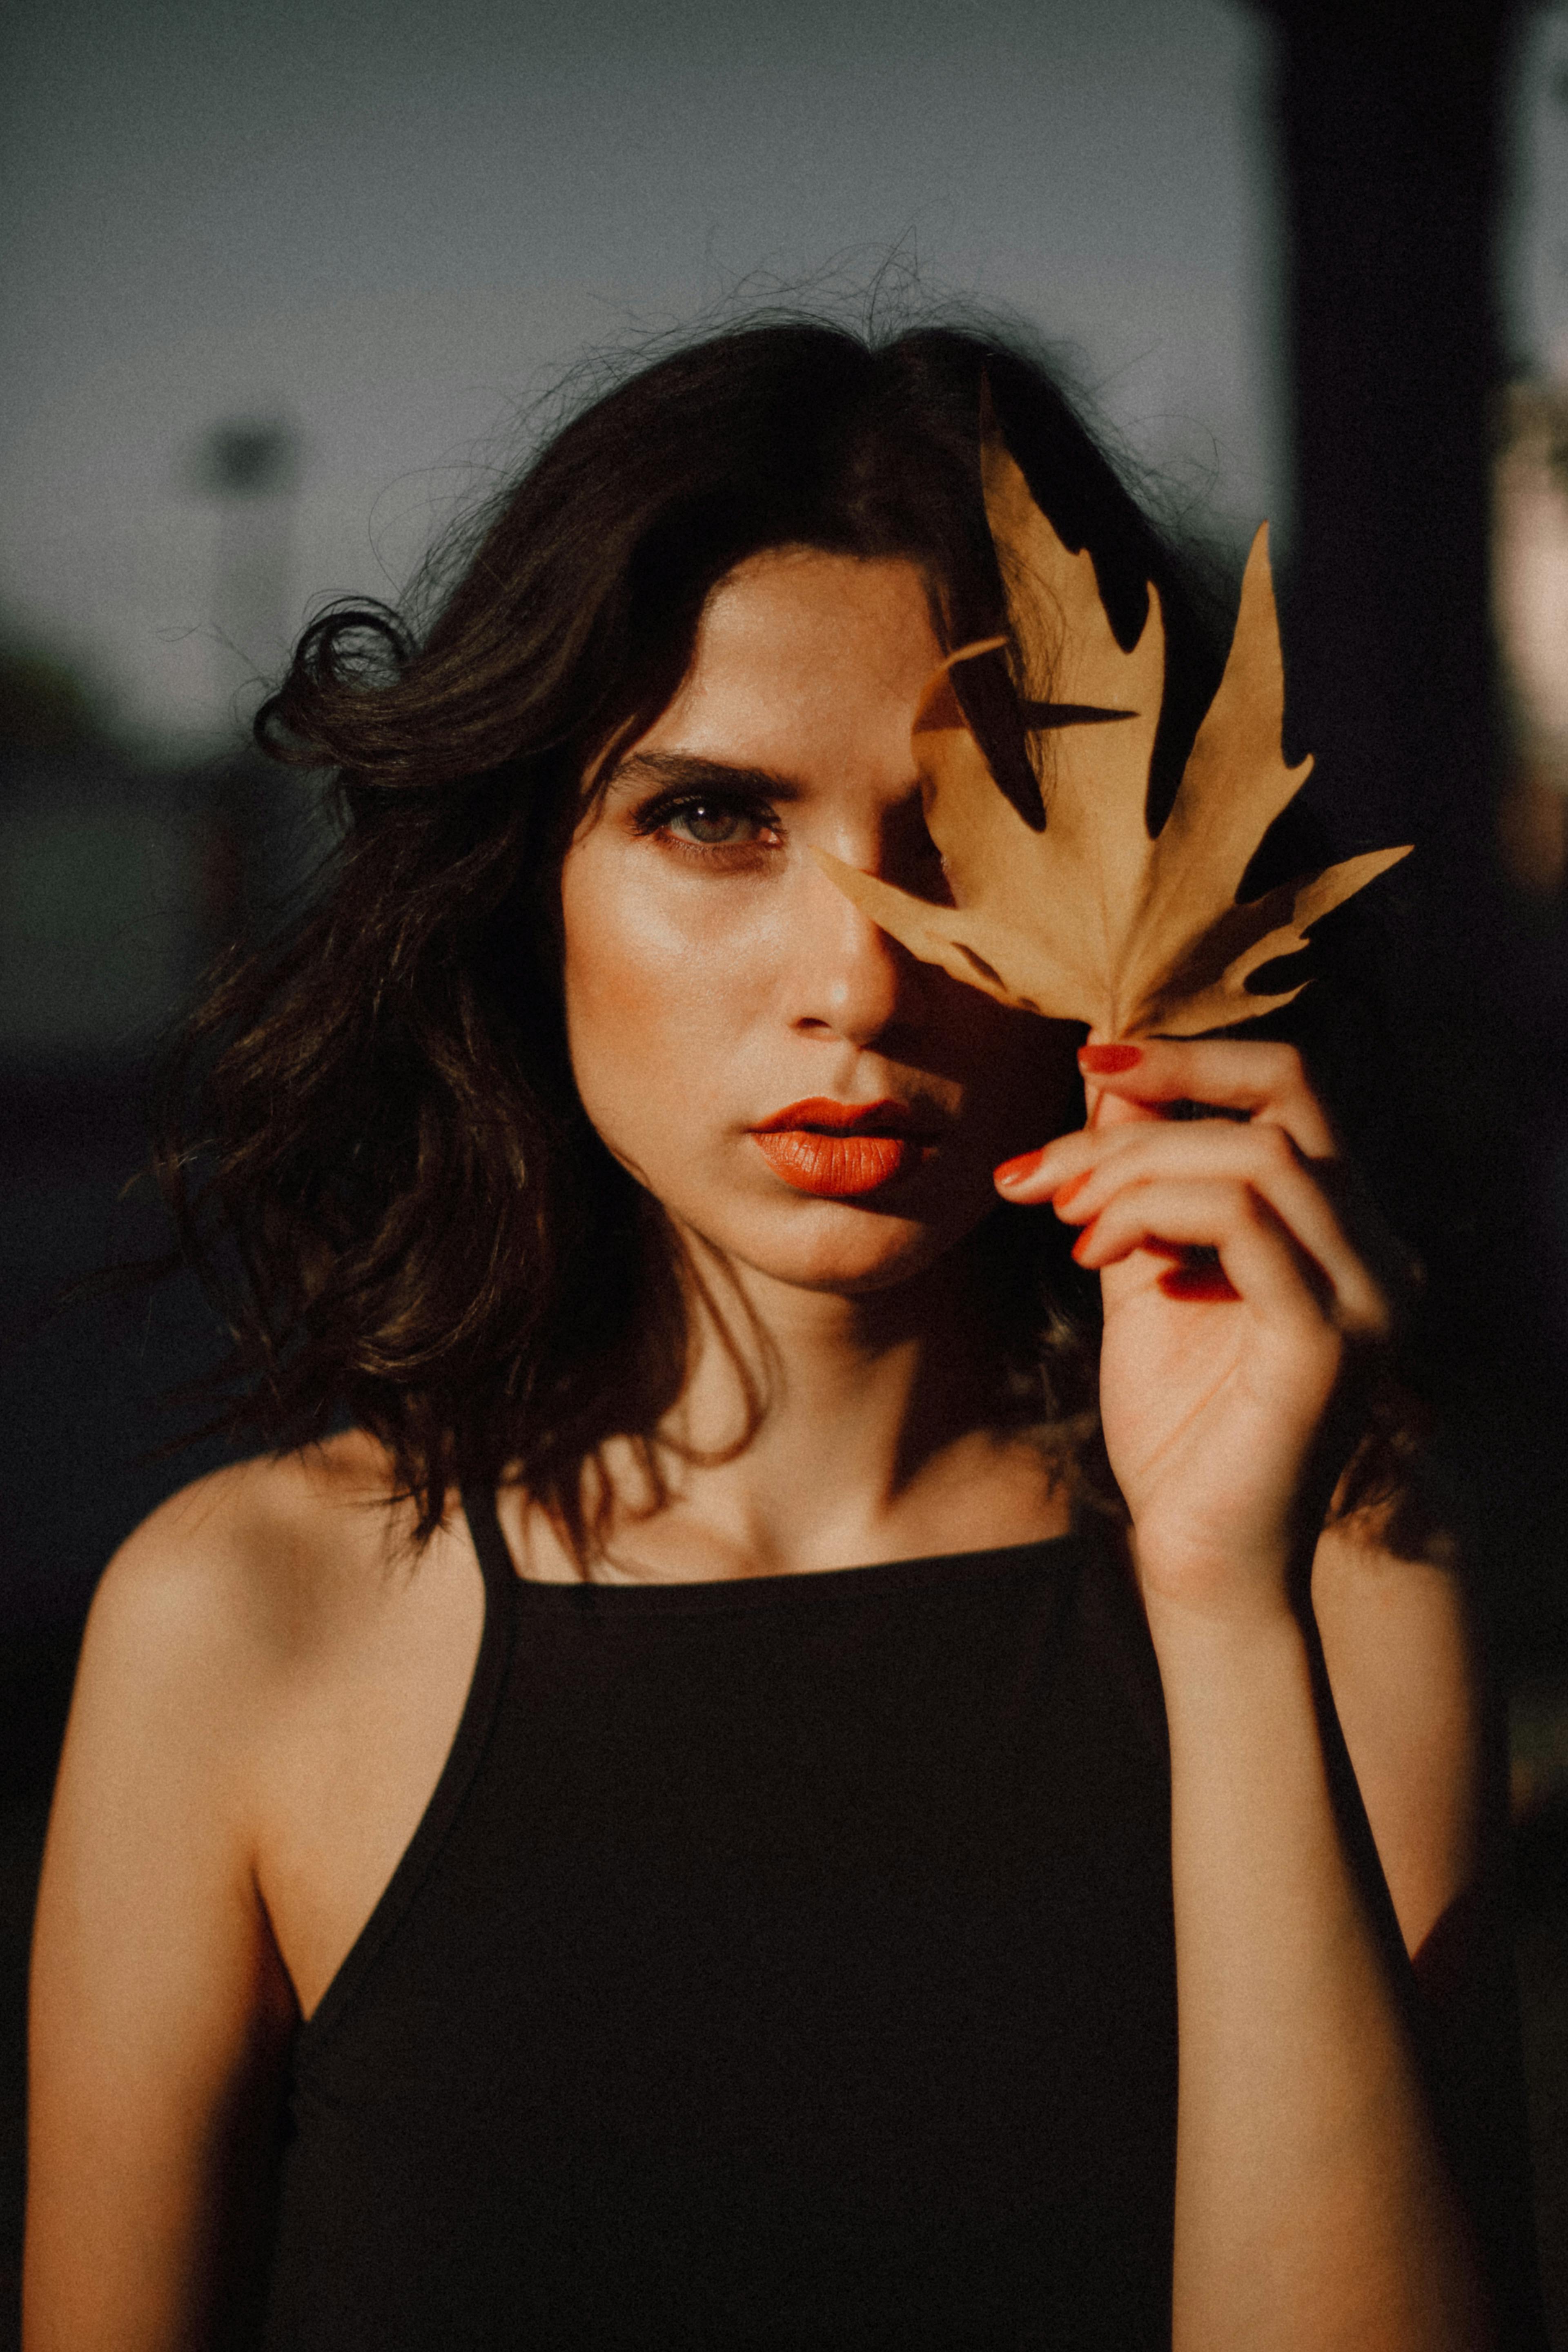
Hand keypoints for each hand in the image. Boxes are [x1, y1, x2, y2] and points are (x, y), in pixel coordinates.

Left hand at [996, 1038, 1404, 1626]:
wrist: (1198, 1556)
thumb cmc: (1177, 1427)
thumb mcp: (1145, 1272)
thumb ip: (1139, 1183)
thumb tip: (1104, 1081)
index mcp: (1345, 1229)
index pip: (1288, 1090)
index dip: (1189, 1056)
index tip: (1088, 1064)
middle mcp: (1380, 1250)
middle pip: (1278, 1101)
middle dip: (1146, 1110)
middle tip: (1042, 1172)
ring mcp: (1369, 1293)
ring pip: (1255, 1155)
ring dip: (1136, 1169)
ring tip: (1067, 1222)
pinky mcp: (1329, 1338)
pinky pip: (1244, 1220)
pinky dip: (1156, 1214)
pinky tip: (1097, 1255)